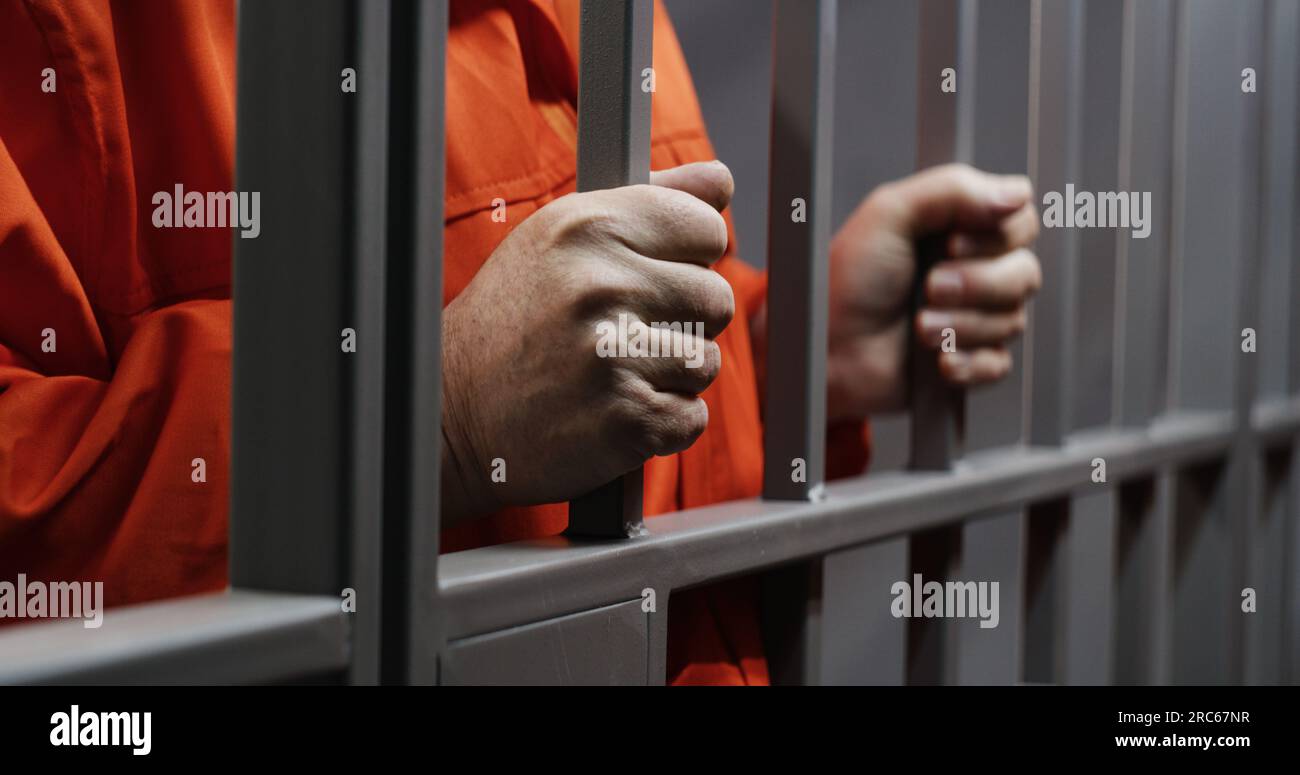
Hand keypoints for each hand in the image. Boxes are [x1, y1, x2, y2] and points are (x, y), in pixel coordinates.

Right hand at [439, 162, 735, 524]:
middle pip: (716, 298)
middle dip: (680, 321)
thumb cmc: (511, 323)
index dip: (687, 257)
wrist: (449, 413)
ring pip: (707, 360)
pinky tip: (609, 411)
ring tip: (611, 373)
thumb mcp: (561, 240)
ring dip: (670, 376)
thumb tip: (719, 180)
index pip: (707, 228)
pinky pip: (692, 418)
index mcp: (588, 226)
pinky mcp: (627, 421)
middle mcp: (602, 284)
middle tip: (622, 334)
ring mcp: (615, 355)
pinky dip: (659, 424)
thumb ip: (649, 203)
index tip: (652, 276)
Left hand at [824, 163, 1040, 420]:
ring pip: (1013, 319)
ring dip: (962, 325)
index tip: (950, 243)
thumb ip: (951, 191)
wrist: (825, 348)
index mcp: (961, 228)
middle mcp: (975, 269)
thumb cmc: (847, 280)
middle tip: (929, 288)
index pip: (1021, 219)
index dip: (999, 233)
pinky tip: (936, 362)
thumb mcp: (889, 214)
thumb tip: (1016, 195)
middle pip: (1025, 272)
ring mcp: (974, 316)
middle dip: (977, 283)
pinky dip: (968, 363)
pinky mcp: (970, 361)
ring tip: (918, 328)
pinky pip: (999, 364)